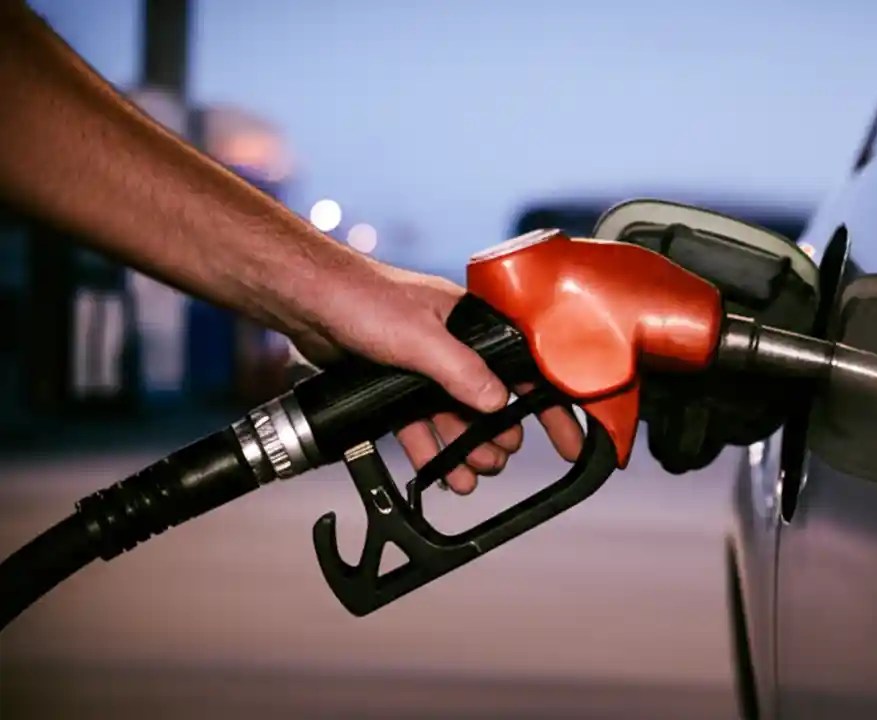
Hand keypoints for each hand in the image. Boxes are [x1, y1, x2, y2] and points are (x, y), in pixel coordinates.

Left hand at [290, 261, 583, 493]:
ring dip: (467, 449)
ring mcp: (428, 367)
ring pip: (459, 417)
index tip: (569, 439)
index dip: (551, 407)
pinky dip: (433, 450)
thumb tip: (498, 403)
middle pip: (494, 401)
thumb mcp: (423, 337)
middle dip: (501, 436)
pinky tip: (441, 474)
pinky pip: (423, 424)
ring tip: (473, 475)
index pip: (529, 368)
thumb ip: (463, 372)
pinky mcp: (399, 385)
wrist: (307, 300)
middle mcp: (457, 345)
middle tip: (500, 461)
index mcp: (475, 324)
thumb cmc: (364, 298)